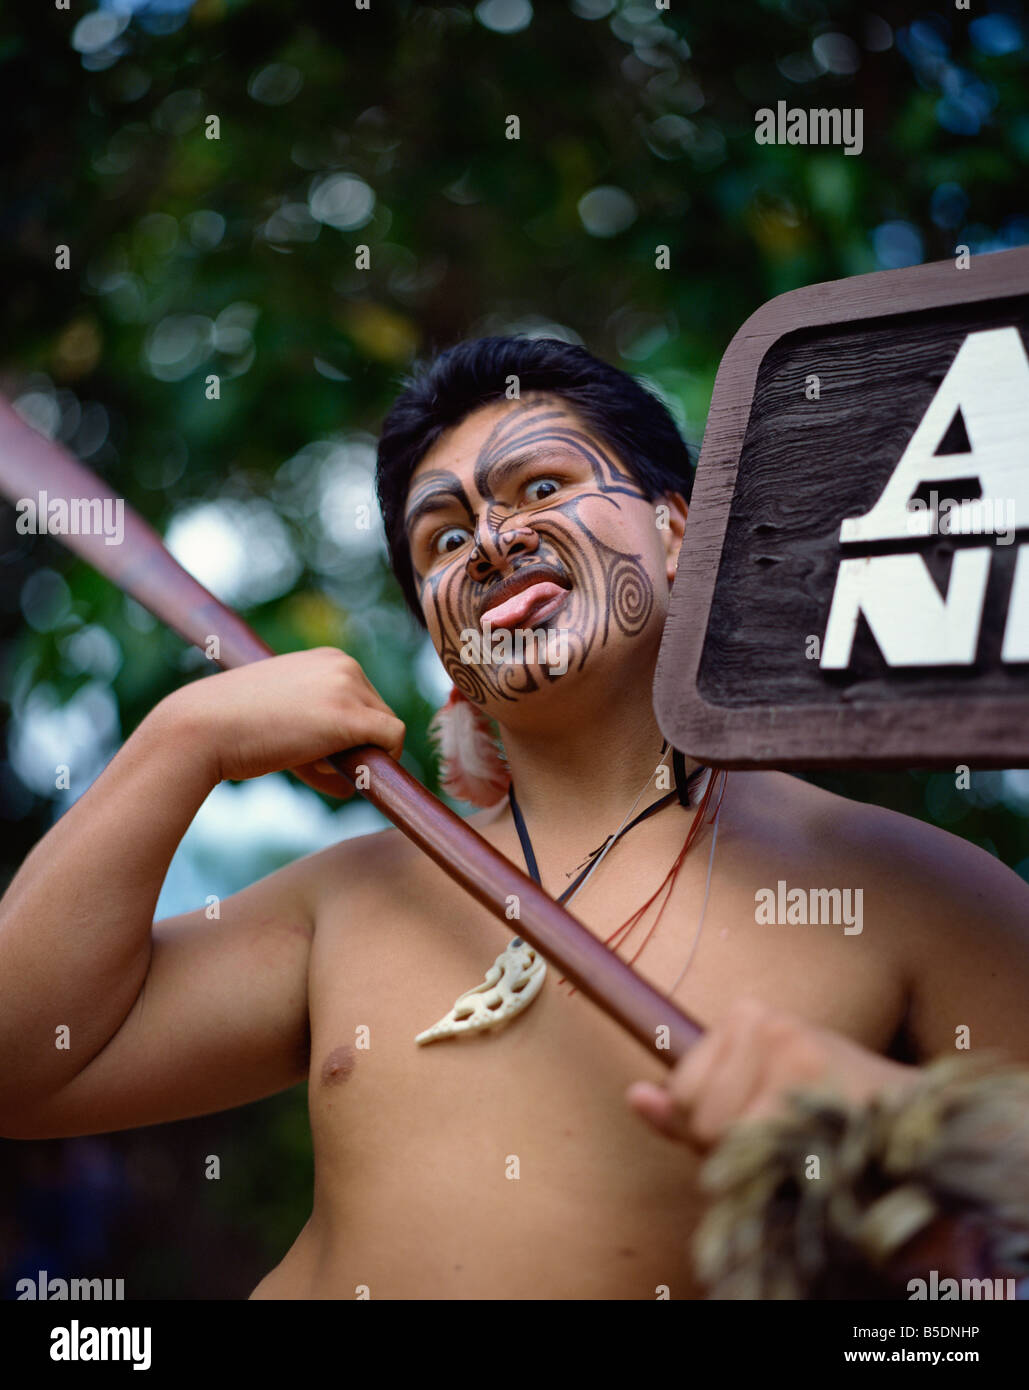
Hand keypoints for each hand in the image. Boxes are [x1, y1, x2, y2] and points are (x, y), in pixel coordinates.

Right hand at [154, 647, 405, 798]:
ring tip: (313, 765)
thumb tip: (351, 784)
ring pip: (387, 730)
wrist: (203, 727)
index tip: (314, 750)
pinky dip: (379, 763)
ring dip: (359, 757)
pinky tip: (342, 776)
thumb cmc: (234, 727)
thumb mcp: (283, 717)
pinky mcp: (352, 717)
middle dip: (354, 745)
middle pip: (379, 715)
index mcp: (329, 658)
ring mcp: (350, 687)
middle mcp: (344, 664)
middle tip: (311, 762)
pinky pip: (393, 741)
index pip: (364, 700)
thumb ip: (318, 737)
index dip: (346, 732)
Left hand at [627, 996, 917, 1153]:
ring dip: (754, 1154)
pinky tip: (813, 1146)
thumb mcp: (754, 1097)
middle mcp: (760, 1017)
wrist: (915, 1122)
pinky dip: (775, 1161)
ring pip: (717, 1128)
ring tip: (803, 1138)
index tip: (762, 1123)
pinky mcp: (803, 1065)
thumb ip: (690, 1103)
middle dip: (730, 1143)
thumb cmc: (831, 1115)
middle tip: (788, 1135)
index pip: (681, 1089)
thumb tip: (634, 1097)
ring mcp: (782, 1039)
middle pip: (695, 1109)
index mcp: (746, 1014)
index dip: (711, 1130)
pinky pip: (751, 1138)